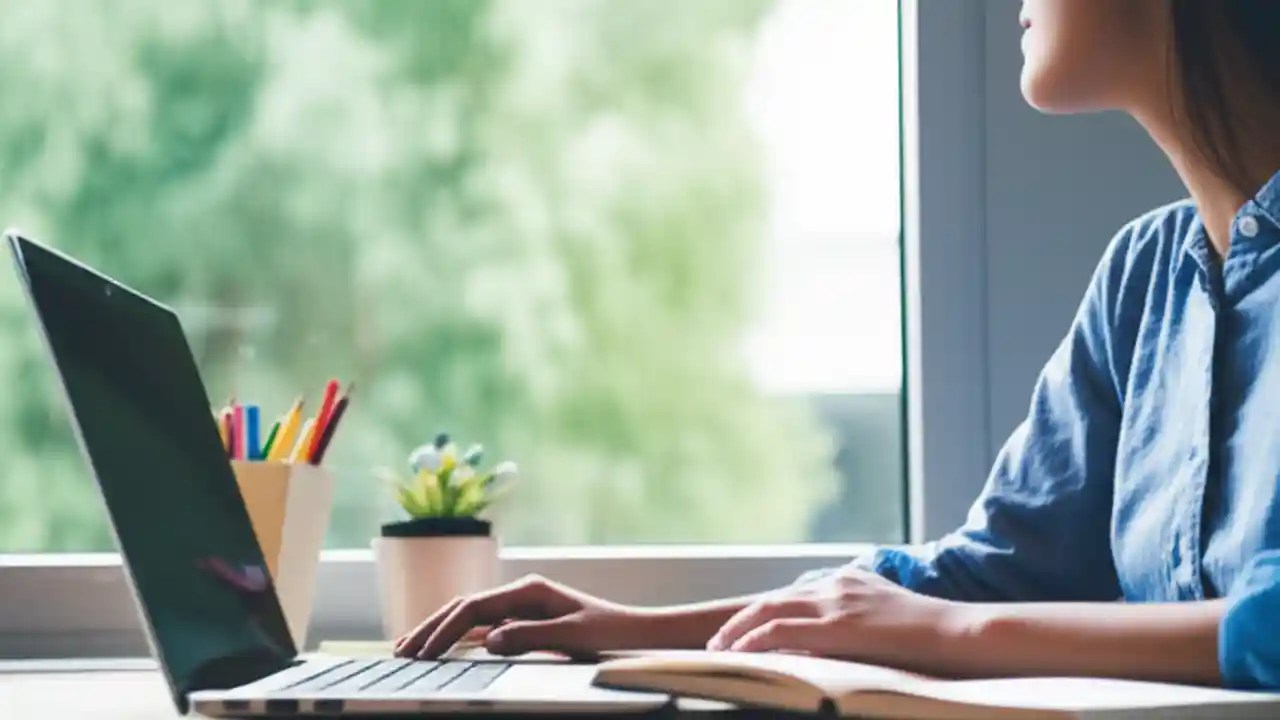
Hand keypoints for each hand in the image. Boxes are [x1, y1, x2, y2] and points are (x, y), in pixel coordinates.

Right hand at [394, 575, 648, 659]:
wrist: (635, 631)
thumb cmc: (608, 631)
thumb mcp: (572, 636)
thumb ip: (529, 636)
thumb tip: (487, 641)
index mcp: (528, 590)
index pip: (473, 608)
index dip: (443, 630)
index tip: (422, 652)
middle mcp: (521, 593)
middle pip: (464, 607)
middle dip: (430, 627)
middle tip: (400, 651)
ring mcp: (522, 605)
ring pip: (469, 616)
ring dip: (439, 631)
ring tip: (410, 648)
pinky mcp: (525, 619)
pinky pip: (483, 627)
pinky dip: (459, 638)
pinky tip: (442, 649)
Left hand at [706, 567, 959, 671]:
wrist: (960, 633)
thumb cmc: (933, 634)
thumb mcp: (890, 616)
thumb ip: (862, 617)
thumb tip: (839, 637)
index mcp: (848, 582)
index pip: (793, 596)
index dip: (763, 614)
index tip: (742, 632)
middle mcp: (836, 585)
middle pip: (773, 600)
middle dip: (740, 621)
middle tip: (718, 643)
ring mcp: (837, 603)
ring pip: (769, 611)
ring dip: (738, 632)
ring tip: (719, 651)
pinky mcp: (839, 625)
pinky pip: (783, 631)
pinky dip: (755, 641)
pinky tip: (740, 654)